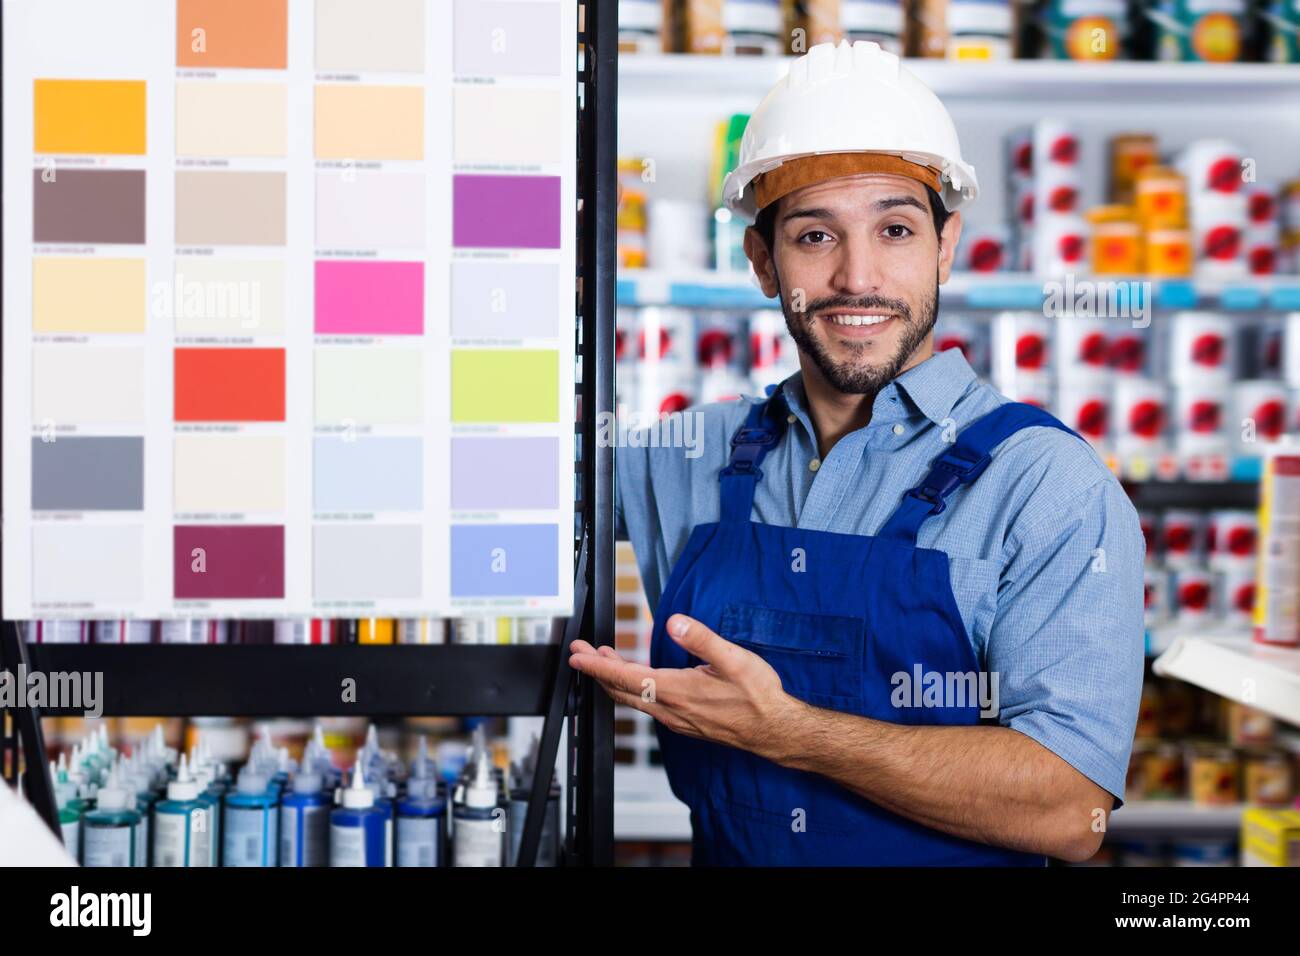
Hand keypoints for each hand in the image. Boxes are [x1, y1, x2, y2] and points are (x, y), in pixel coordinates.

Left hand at [567, 613, 802, 758]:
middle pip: (620, 690)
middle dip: (597, 670)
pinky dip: (633, 689)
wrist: (774, 731)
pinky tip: (637, 679)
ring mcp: (675, 719)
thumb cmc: (758, 697)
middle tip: (581, 652)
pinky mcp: (684, 722)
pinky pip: (647, 706)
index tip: (577, 655)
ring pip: (633, 700)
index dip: (596, 665)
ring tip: (604, 659)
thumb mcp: (734, 660)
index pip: (624, 677)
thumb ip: (701, 639)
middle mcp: (670, 709)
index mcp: (676, 691)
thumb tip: (674, 623)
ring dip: (614, 679)